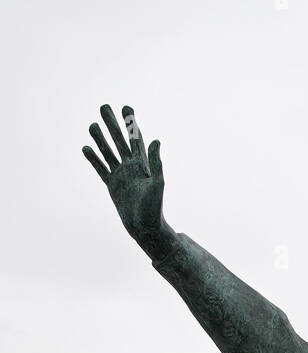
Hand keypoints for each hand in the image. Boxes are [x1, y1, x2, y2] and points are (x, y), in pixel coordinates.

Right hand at [83, 104, 171, 258]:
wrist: (144, 227)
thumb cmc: (154, 208)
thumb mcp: (157, 183)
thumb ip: (155, 162)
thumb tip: (156, 140)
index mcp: (142, 164)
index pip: (135, 138)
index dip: (130, 122)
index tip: (126, 107)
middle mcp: (130, 166)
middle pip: (119, 140)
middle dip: (111, 124)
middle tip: (103, 107)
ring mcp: (120, 175)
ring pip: (107, 151)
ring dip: (100, 138)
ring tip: (92, 125)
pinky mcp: (112, 185)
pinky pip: (100, 168)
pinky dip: (93, 159)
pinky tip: (86, 148)